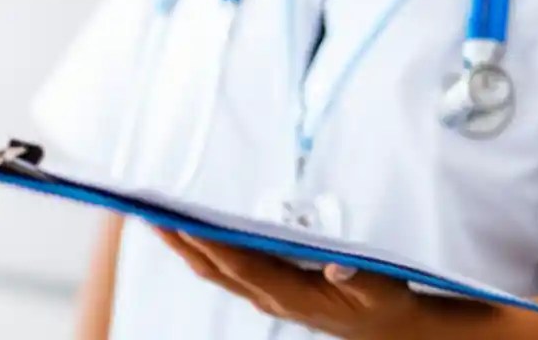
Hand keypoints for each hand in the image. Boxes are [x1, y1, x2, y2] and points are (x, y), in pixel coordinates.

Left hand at [156, 228, 422, 339]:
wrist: (390, 330)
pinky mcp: (266, 291)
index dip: (211, 244)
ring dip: (183, 244)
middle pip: (214, 268)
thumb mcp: (382, 290)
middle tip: (147, 211)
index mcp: (294, 296)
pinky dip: (200, 249)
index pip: (242, 266)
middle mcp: (271, 298)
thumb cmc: (384, 304)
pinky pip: (224, 270)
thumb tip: (337, 266)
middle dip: (179, 240)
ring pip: (213, 270)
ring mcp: (265, 297)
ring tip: (154, 215)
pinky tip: (187, 230)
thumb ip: (360, 277)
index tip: (182, 221)